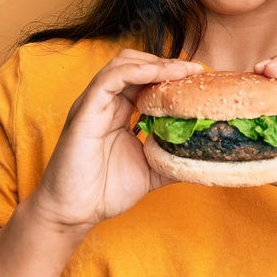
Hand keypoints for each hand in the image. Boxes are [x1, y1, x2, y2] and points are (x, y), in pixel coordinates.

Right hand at [29, 49, 204, 231]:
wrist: (73, 214)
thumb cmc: (104, 192)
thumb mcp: (150, 171)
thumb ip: (172, 158)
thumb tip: (203, 155)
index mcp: (120, 112)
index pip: (147, 79)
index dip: (174, 74)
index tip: (201, 77)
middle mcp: (107, 102)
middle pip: (137, 64)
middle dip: (168, 62)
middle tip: (196, 71)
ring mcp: (94, 104)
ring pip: (123, 64)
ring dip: (156, 63)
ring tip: (183, 70)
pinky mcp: (85, 111)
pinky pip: (109, 80)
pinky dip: (135, 72)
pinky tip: (157, 73)